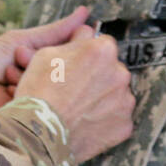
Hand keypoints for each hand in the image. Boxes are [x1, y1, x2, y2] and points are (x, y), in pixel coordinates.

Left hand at [0, 7, 90, 123]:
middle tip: (18, 58)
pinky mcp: (36, 117)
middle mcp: (45, 83)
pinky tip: (9, 90)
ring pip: (54, 85)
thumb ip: (53, 32)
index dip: (68, 46)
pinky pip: (44, 101)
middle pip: (63, 69)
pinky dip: (26, 91)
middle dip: (42, 60)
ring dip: (30, 75)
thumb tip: (84, 13)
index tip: (71, 40)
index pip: (69, 54)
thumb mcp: (20, 41)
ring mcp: (41, 102)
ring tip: (7, 74)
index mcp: (42, 65)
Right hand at [14, 25, 134, 162]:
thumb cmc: (40, 91)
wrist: (40, 132)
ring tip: (79, 107)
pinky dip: (105, 120)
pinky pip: (117, 118)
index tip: (77, 65)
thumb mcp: (47, 53)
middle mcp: (120, 74)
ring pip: (116, 94)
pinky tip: (86, 121)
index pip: (103, 44)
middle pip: (112, 70)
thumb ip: (74, 40)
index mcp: (103, 51)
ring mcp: (125, 102)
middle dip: (98, 76)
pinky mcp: (124, 126)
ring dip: (103, 98)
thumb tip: (86, 32)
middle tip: (75, 88)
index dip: (87, 54)